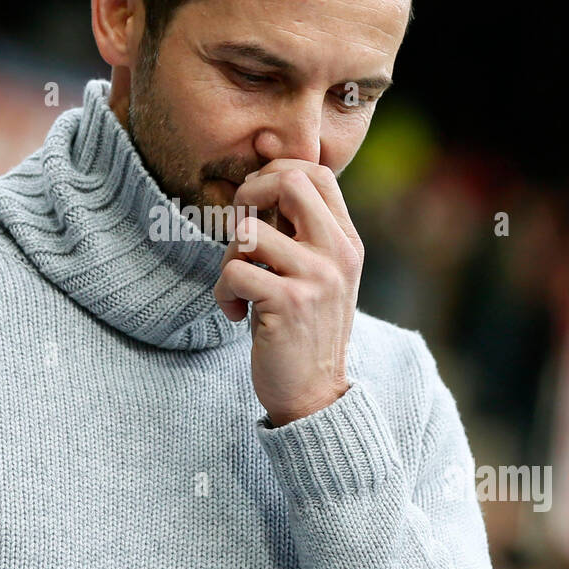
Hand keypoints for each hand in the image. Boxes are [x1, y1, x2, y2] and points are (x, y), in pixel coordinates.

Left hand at [213, 159, 363, 426]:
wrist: (314, 394)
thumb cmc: (304, 331)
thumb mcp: (318, 276)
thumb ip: (304, 235)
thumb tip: (262, 187)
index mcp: (346, 242)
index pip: (316, 173)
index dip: (275, 174)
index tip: (254, 203)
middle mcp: (338, 253)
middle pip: (288, 182)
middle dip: (248, 197)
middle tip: (239, 229)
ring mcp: (316, 277)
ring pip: (248, 231)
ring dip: (229, 257)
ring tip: (238, 286)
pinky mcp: (289, 303)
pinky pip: (234, 272)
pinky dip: (222, 293)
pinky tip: (235, 314)